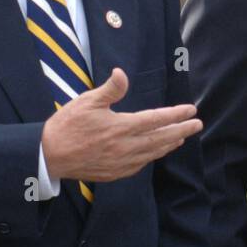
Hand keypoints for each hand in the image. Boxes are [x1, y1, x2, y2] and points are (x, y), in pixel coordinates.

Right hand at [41, 67, 201, 182]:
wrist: (49, 157)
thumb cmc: (67, 126)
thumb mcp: (86, 101)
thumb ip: (110, 89)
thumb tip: (122, 73)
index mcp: (121, 127)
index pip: (156, 119)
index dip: (176, 114)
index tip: (191, 109)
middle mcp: (125, 147)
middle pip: (161, 138)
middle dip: (182, 130)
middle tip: (198, 124)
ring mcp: (121, 162)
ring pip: (153, 153)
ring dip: (170, 144)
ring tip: (182, 137)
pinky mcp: (115, 173)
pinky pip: (140, 164)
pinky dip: (153, 156)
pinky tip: (156, 151)